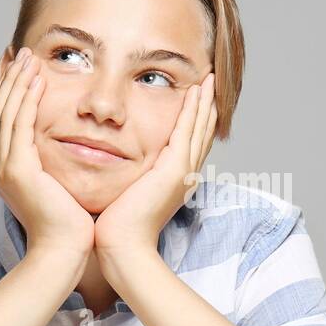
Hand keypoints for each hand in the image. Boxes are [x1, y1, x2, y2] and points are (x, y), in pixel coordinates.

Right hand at [0, 47, 94, 264]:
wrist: (64, 253)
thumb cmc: (70, 227)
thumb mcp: (62, 188)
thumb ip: (59, 167)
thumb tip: (75, 152)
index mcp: (11, 170)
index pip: (8, 121)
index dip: (12, 92)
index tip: (20, 69)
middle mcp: (2, 166)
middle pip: (1, 111)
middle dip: (10, 79)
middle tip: (20, 53)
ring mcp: (6, 167)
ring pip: (7, 113)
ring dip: (18, 82)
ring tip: (29, 58)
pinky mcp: (18, 170)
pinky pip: (20, 126)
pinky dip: (27, 100)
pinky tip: (37, 81)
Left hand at [93, 72, 216, 262]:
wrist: (122, 247)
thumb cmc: (117, 228)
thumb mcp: (125, 195)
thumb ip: (126, 179)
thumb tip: (113, 168)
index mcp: (174, 181)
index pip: (189, 143)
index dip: (196, 120)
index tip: (198, 99)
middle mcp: (185, 175)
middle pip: (202, 133)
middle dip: (207, 106)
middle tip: (212, 82)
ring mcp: (184, 171)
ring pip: (200, 128)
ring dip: (205, 101)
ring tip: (210, 79)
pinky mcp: (176, 168)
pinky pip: (188, 130)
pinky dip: (195, 109)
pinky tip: (198, 91)